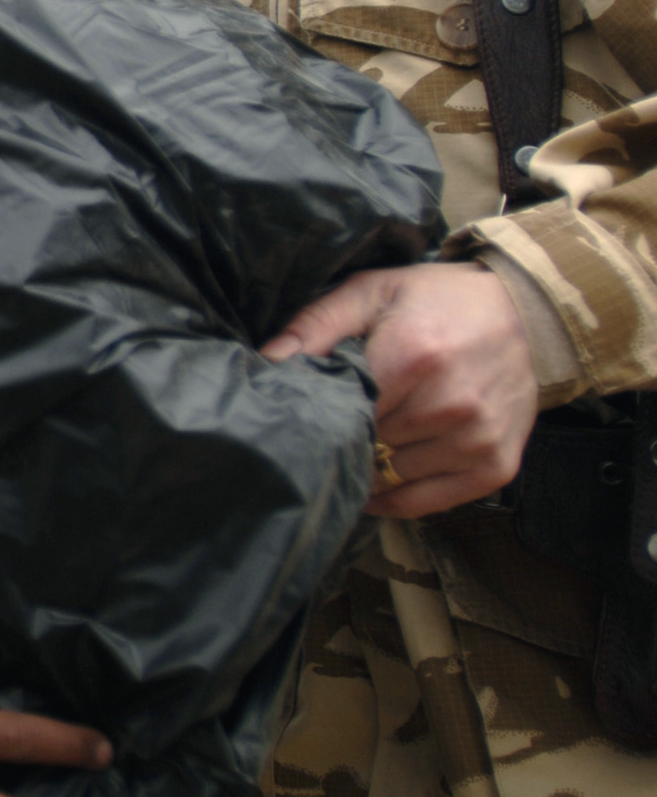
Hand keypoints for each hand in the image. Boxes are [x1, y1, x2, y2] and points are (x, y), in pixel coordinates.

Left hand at [263, 263, 537, 518]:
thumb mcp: (371, 293)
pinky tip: (380, 478)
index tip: (309, 407)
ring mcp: (477, 441)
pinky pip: (428, 502)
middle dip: (345, 436)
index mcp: (414, 358)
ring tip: (366, 439)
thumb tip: (268, 362)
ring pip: (391, 477)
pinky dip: (397, 496)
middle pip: (365, 445)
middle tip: (337, 422)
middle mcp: (450, 406)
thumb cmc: (437, 301)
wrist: (527, 314)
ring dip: (371, 465)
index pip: (342, 411)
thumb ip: (316, 326)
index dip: (320, 412)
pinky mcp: (497, 467)